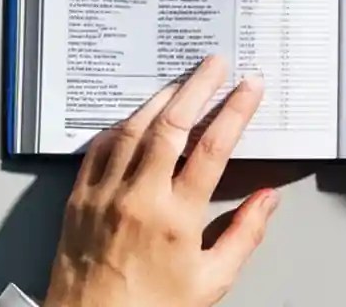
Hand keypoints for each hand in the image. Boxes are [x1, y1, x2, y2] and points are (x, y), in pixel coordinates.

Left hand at [45, 56, 275, 306]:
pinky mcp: (78, 198)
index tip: (249, 87)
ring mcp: (104, 194)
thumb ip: (243, 236)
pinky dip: (121, 125)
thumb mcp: (210, 282)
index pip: (213, 148)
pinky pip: (100, 147)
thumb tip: (266, 201)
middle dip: (199, 86)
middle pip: (173, 124)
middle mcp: (138, 198)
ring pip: (134, 128)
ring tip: (181, 80)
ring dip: (161, 98)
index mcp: (175, 218)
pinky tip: (135, 117)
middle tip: (216, 64)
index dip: (235, 110)